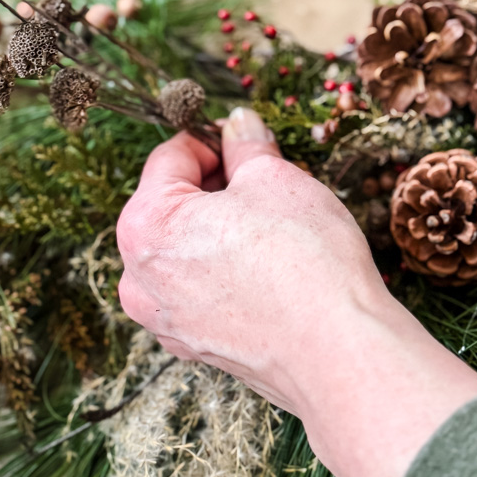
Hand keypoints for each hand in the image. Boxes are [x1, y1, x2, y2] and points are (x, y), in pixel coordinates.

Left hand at [117, 107, 476, 476]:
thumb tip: (238, 123)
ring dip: (218, 230)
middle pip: (170, 205)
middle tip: (267, 184)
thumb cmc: (304, 261)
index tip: (246, 140)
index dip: (213, 139)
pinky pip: (198, 290)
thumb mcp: (275, 178)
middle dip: (215, 187)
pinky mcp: (194, 345)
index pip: (170, 157)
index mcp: (145, 226)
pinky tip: (267, 271)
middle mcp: (138, 277)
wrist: (338, 353)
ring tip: (271, 229)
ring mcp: (164, 319)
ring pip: (183, 250)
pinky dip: (223, 272)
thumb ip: (246, 144)